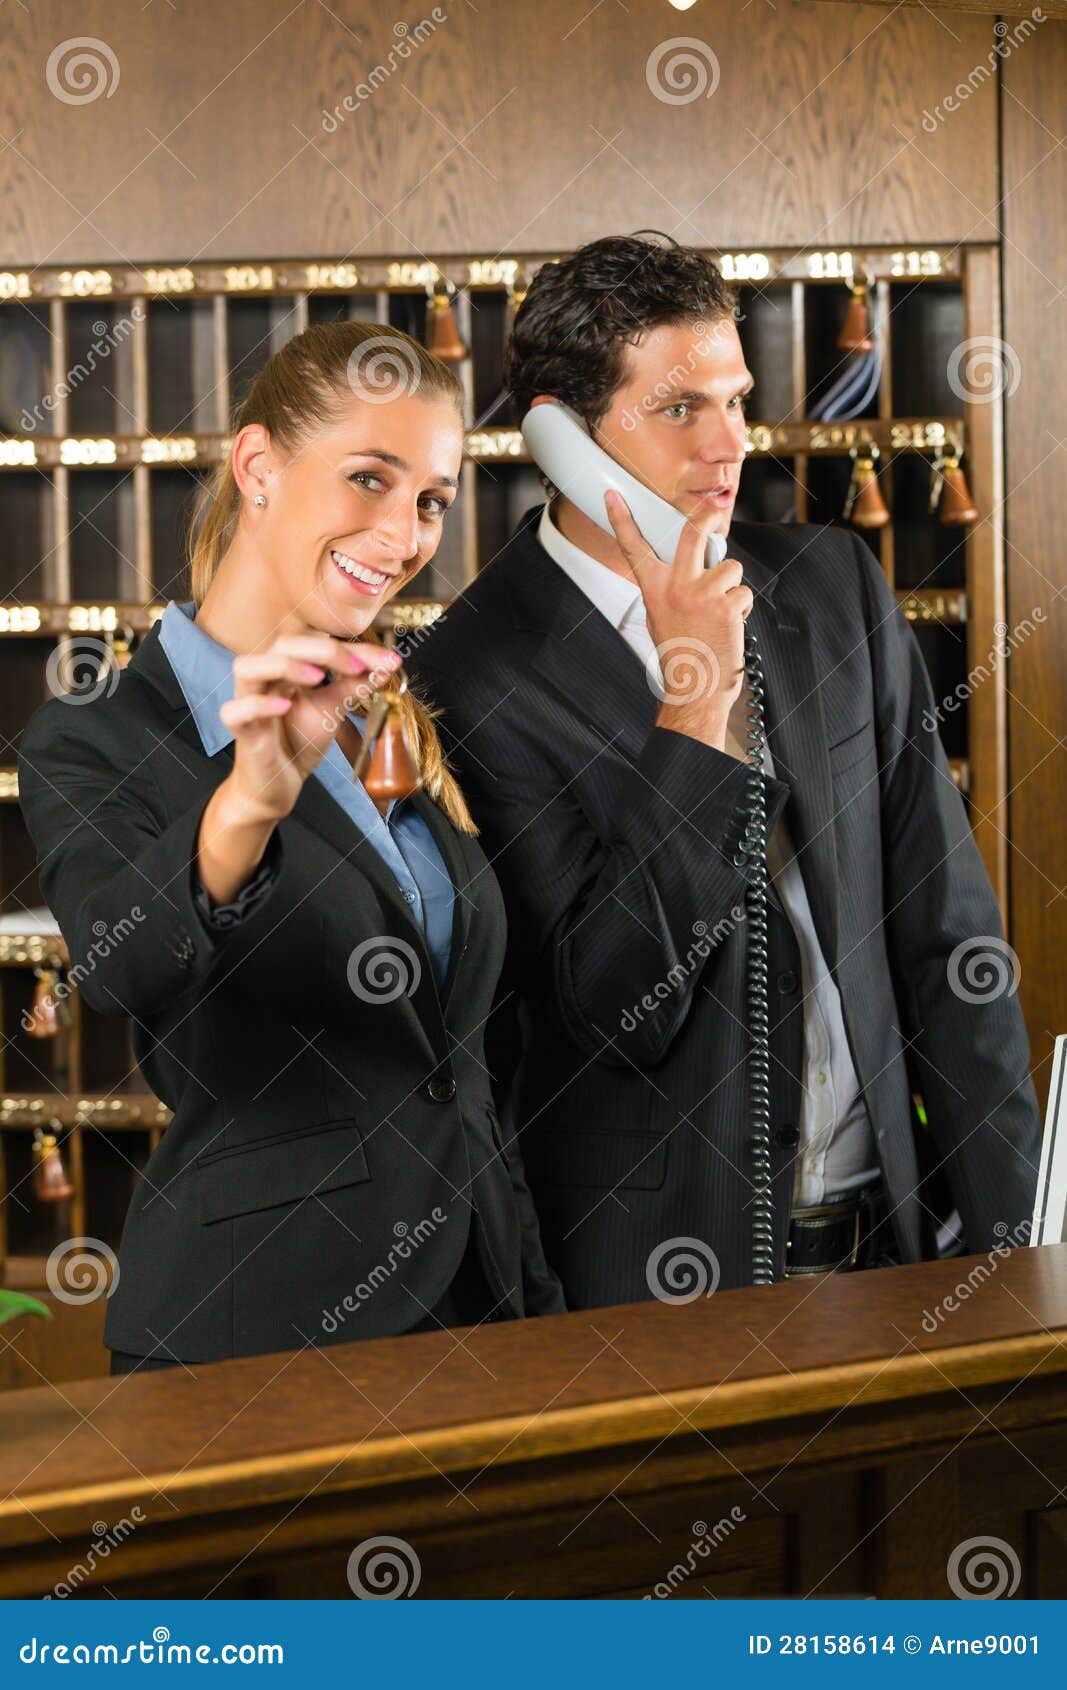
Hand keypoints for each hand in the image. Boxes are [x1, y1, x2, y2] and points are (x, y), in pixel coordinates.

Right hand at [218, 634, 400, 821]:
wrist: (279, 784)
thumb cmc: (299, 741)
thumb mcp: (333, 710)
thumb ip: (354, 686)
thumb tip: (389, 665)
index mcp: (287, 667)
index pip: (316, 643)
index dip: (352, 648)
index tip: (388, 661)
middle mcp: (265, 678)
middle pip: (282, 645)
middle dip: (323, 650)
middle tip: (357, 666)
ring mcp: (247, 701)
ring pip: (247, 667)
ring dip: (284, 666)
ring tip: (318, 678)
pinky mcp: (240, 730)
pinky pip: (236, 710)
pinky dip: (259, 705)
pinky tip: (284, 707)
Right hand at [604, 488, 751, 742]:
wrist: (696, 686)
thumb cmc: (680, 651)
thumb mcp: (660, 615)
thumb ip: (672, 586)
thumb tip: (697, 560)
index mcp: (654, 589)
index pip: (634, 548)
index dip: (621, 520)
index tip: (613, 496)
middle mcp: (676, 587)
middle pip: (693, 532)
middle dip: (707, 516)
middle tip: (713, 513)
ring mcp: (702, 594)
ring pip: (729, 566)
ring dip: (730, 585)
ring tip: (719, 610)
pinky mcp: (727, 605)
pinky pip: (743, 591)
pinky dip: (741, 607)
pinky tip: (729, 625)